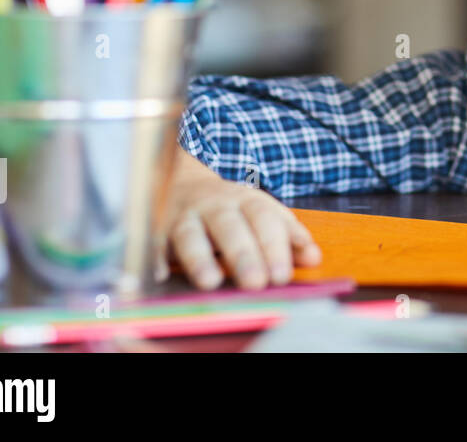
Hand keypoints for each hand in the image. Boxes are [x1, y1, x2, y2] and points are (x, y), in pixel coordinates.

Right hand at [155, 151, 322, 289]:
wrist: (181, 183)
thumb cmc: (230, 209)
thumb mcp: (262, 215)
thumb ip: (288, 236)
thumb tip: (314, 258)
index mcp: (246, 200)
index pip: (264, 218)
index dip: (275, 245)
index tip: (283, 275)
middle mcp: (214, 206)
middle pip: (229, 226)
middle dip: (244, 254)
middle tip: (257, 283)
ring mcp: (184, 216)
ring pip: (190, 234)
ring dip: (200, 259)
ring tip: (211, 282)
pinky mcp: (156, 230)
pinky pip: (152, 243)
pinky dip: (155, 259)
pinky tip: (160, 275)